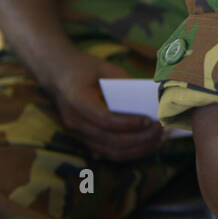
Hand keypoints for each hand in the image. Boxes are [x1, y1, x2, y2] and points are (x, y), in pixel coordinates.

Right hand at [43, 49, 163, 161]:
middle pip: (110, 140)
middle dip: (139, 139)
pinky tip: (147, 144)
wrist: (56, 74)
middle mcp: (74, 122)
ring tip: (159, 139)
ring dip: (137, 149)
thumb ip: (125, 81)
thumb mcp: (104, 67)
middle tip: (161, 130)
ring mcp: (77, 134)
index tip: (149, 120)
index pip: (105, 119)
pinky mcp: (83, 139)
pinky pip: (108, 151)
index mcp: (77, 100)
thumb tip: (151, 97)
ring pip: (110, 151)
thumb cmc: (83, 68)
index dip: (128, 123)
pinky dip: (129, 151)